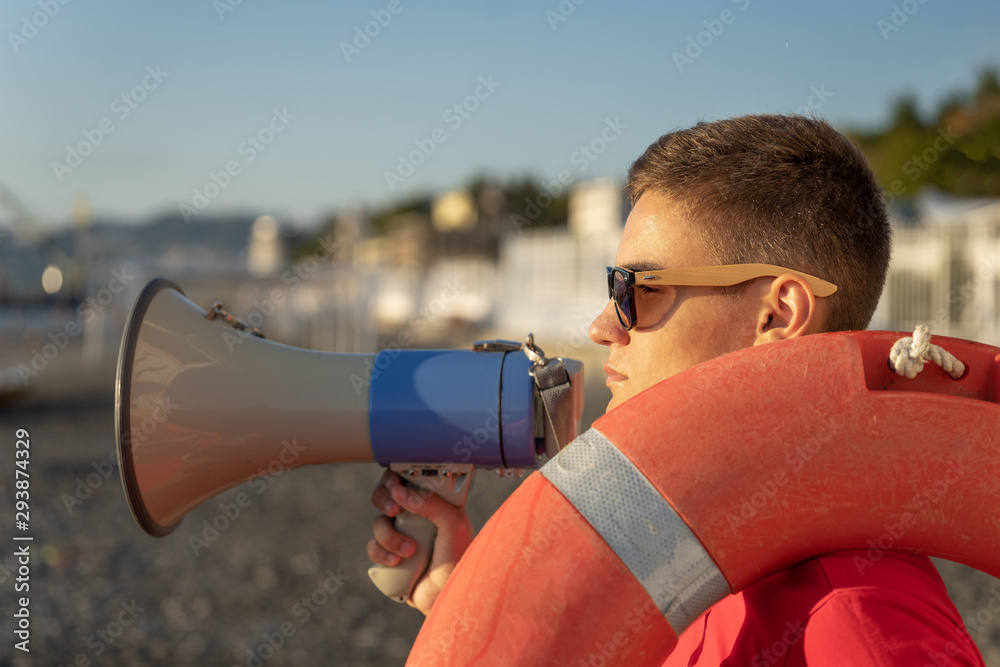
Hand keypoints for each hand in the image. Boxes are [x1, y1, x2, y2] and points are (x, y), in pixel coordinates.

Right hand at [367, 469, 473, 614]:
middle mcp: (414, 516)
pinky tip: (397, 562)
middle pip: (384, 495)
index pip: (407, 479)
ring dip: (389, 535)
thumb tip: (401, 492)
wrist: (449, 595)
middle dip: (384, 499)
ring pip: (378, 522)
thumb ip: (431, 504)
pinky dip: (382, 553)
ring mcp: (400, 535)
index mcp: (431, 503)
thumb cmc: (460, 557)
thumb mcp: (454, 524)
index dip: (395, 477)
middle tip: (394, 509)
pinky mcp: (390, 555)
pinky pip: (373, 547)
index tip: (396, 484)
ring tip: (410, 550)